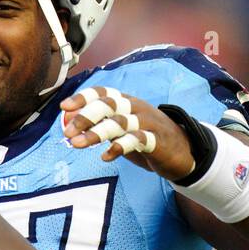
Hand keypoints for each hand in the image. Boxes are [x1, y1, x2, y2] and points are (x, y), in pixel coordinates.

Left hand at [61, 86, 195, 181]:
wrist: (184, 152)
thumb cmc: (148, 139)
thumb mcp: (122, 131)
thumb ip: (100, 125)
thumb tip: (69, 124)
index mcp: (127, 102)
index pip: (104, 92)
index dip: (84, 97)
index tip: (64, 107)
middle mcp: (136, 108)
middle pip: (109, 104)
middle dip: (86, 116)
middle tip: (67, 131)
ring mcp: (148, 123)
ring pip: (120, 123)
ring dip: (96, 133)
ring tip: (77, 144)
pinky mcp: (157, 141)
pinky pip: (137, 141)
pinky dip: (120, 147)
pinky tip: (106, 156)